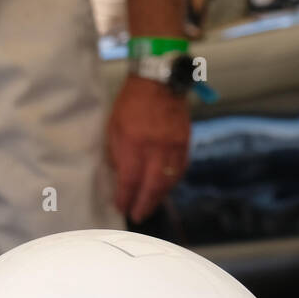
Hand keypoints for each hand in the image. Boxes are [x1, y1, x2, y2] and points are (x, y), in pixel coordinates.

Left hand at [106, 75, 190, 222]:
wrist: (159, 80)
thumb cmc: (130, 103)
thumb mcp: (113, 128)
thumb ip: (116, 155)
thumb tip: (119, 180)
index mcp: (135, 142)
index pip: (130, 180)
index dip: (125, 198)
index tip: (120, 207)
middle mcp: (157, 146)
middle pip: (152, 185)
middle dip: (144, 204)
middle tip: (138, 216)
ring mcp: (174, 144)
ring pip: (169, 179)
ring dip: (159, 197)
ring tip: (149, 206)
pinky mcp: (185, 140)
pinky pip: (180, 168)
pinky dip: (171, 182)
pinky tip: (164, 189)